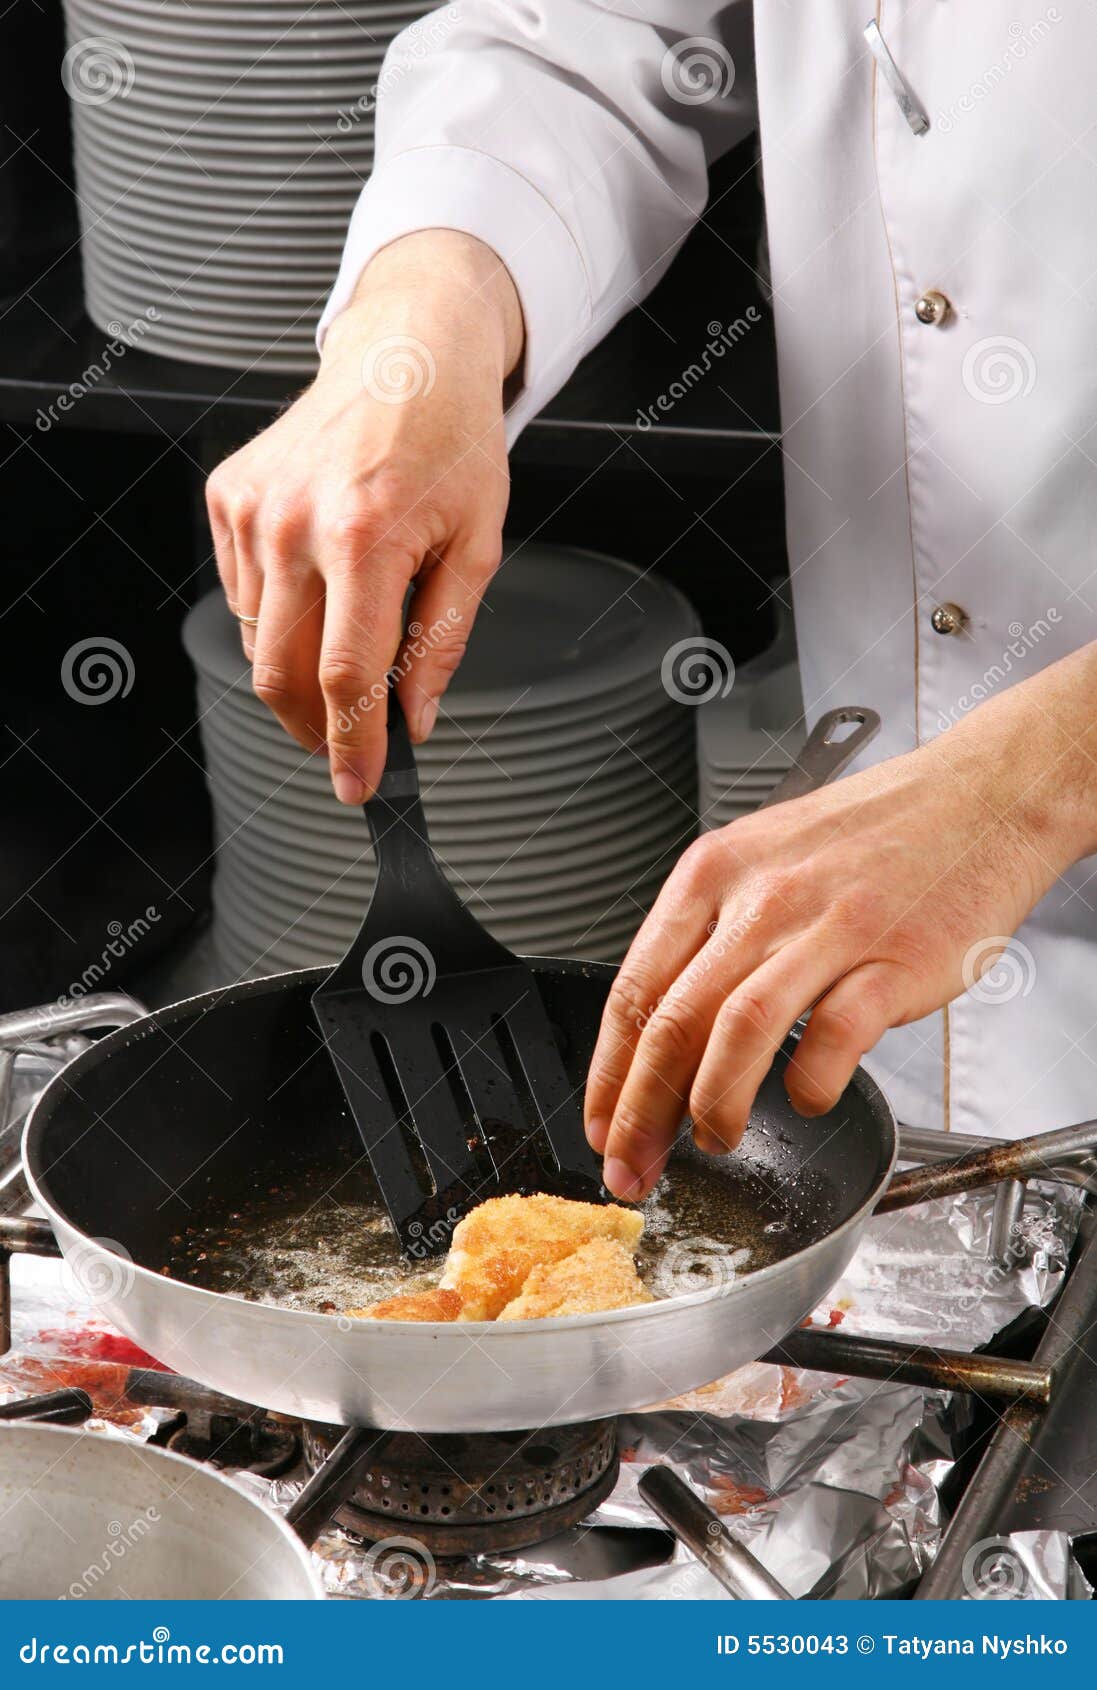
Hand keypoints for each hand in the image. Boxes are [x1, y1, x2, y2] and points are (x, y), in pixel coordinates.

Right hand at [205, 231, 523, 802]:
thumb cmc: (451, 443)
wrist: (406, 353)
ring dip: (297, 669)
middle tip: (348, 745)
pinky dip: (278, 617)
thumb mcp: (478, 545)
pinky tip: (320, 588)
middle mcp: (295, 523)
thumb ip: (441, 641)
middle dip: (314, 728)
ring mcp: (252, 509)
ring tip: (349, 640)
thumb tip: (413, 719)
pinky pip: (243, 594)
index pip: (345, 676)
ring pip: (258, 641)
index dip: (351, 745)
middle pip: (283, 674)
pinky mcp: (228, 496)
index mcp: (365, 537)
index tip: (358, 788)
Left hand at [584, 656, 1096, 1199]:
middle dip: (642, 1111)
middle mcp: (762, 897)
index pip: (635, 988)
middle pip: (673, 1021)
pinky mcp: (894, 960)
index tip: (602, 1126)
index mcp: (715, 871)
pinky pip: (833, 1039)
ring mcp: (827, 928)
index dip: (609, 1073)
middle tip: (635, 1166)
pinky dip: (809, 1085)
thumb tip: (663, 1027)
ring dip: (713, 1104)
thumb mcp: (766, 857)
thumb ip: (713, 932)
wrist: (982, 796)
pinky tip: (805, 1098)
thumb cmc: (875, 835)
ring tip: (714, 1140)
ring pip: (737, 1032)